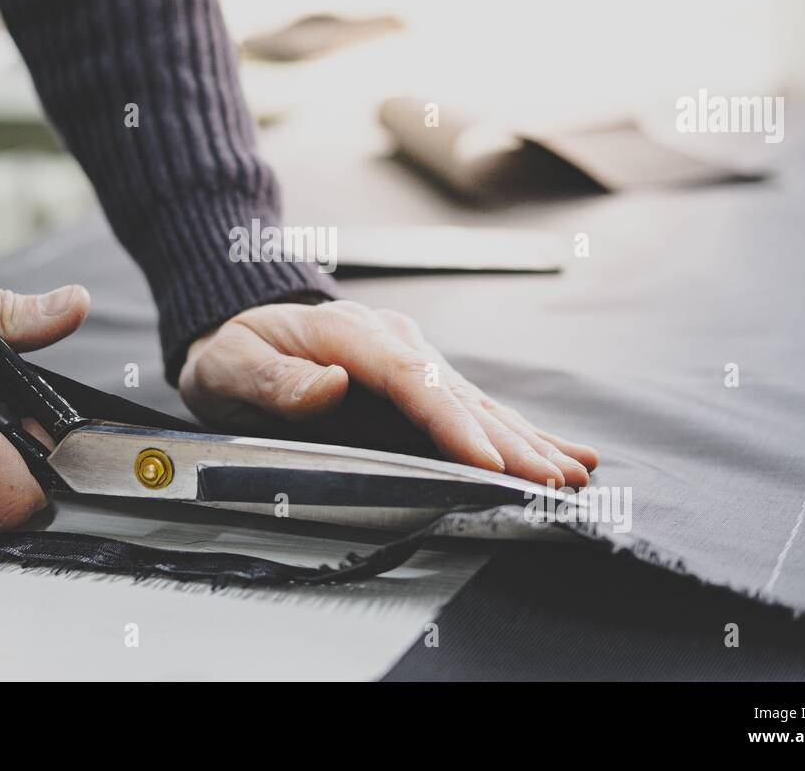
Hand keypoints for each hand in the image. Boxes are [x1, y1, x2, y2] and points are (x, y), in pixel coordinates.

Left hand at [179, 300, 597, 486]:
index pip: (410, 381)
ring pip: (477, 402)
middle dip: (509, 441)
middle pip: (457, 394)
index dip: (451, 423)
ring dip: (526, 439)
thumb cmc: (231, 349)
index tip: (485, 461)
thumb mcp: (230, 363)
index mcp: (349, 336)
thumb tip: (329, 386)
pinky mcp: (417, 379)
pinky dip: (517, 430)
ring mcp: (409, 358)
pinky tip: (561, 448)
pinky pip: (472, 406)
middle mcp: (392, 341)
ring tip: (574, 472)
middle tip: (553, 482)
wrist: (235, 322)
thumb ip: (275, 379)